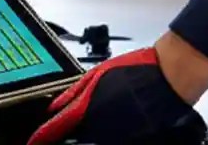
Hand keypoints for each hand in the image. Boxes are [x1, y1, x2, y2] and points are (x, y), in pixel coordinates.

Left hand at [26, 48, 206, 144]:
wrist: (171, 77)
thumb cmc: (139, 70)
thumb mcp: (98, 74)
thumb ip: (73, 93)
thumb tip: (54, 107)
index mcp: (86, 109)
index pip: (54, 130)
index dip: (41, 138)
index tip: (36, 141)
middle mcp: (99, 128)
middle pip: (73, 142)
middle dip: (67, 139)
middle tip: (63, 136)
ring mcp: (117, 137)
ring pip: (91, 144)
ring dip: (86, 141)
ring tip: (89, 132)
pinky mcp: (135, 142)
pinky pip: (110, 143)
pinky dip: (104, 138)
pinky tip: (107, 132)